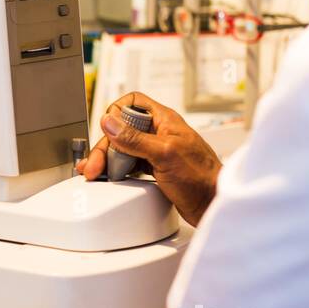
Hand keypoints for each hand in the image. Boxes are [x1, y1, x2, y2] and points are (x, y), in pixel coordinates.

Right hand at [77, 91, 221, 226]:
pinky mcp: (155, 169)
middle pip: (122, 129)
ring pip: (124, 148)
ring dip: (108, 159)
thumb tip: (110, 123)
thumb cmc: (202, 177)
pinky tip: (109, 177)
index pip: (133, 103)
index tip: (107, 131)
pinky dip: (117, 169)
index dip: (116, 113)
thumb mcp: (164, 154)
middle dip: (105, 146)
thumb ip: (135, 138)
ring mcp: (156, 151)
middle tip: (95, 164)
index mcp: (164, 120)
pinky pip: (130, 164)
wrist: (214, 204)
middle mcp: (159, 133)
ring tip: (96, 172)